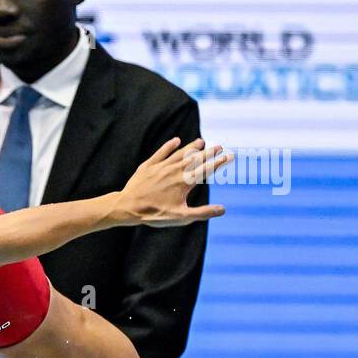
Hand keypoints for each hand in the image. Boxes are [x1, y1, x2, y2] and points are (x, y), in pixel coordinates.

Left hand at [113, 138, 229, 227]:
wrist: (128, 207)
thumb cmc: (155, 214)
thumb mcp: (181, 217)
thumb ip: (203, 212)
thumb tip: (223, 210)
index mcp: (185, 182)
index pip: (206, 169)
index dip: (219, 162)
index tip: (230, 155)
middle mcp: (175, 170)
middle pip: (195, 158)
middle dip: (208, 152)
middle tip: (219, 146)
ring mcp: (161, 167)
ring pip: (180, 153)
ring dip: (191, 147)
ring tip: (201, 141)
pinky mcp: (148, 166)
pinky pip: (161, 153)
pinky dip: (169, 146)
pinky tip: (176, 140)